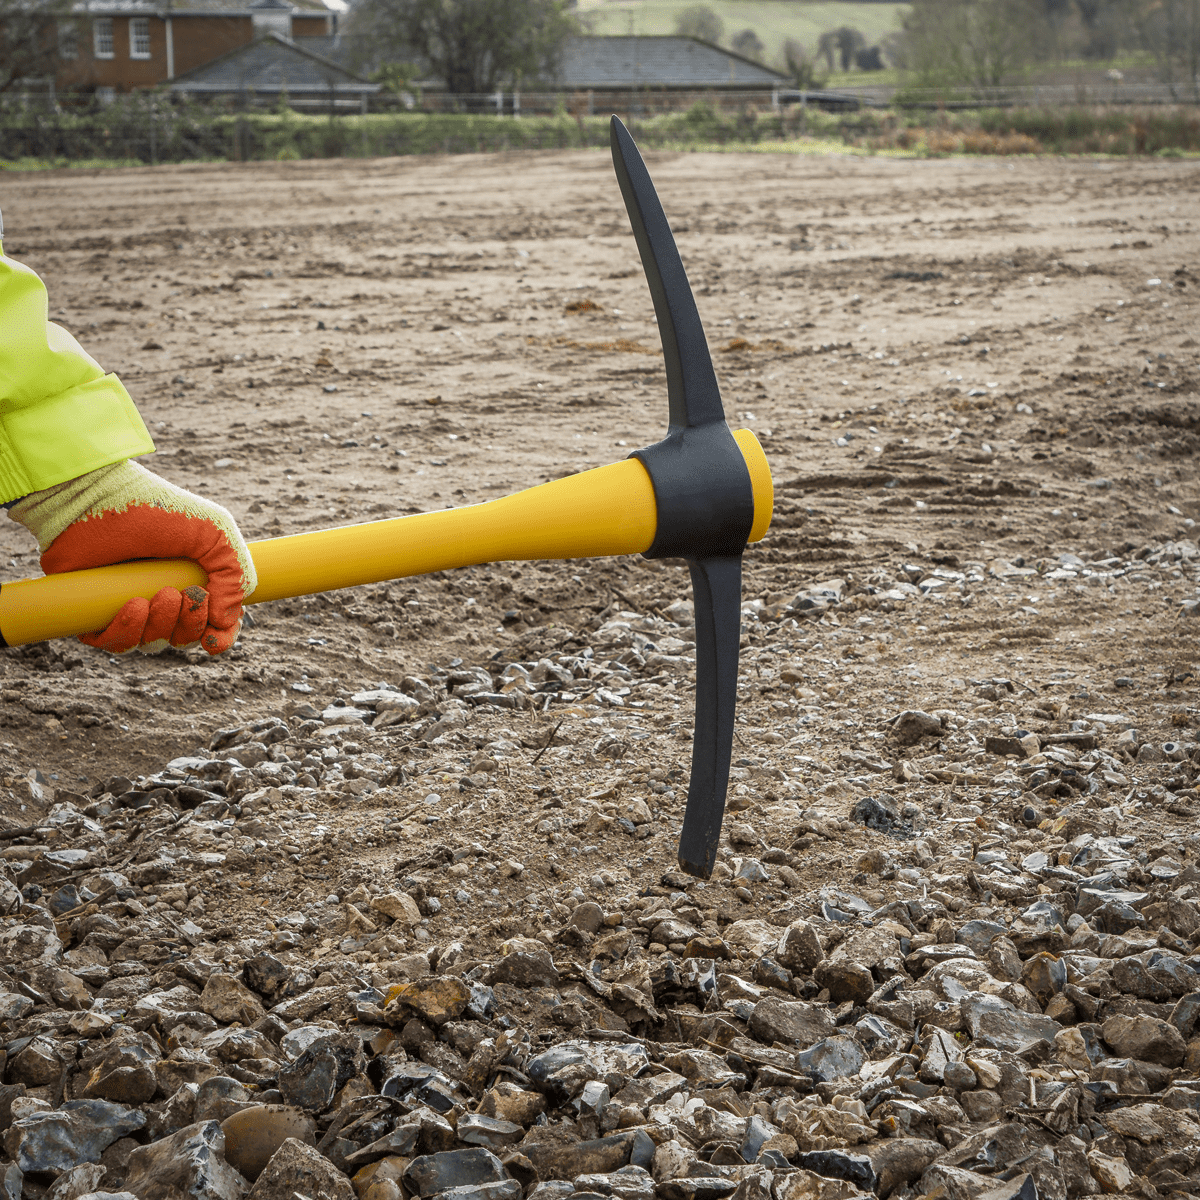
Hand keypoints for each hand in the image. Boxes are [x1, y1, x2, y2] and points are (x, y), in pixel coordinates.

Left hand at [9, 461, 256, 654]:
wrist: (97, 498)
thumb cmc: (158, 509)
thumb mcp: (216, 533)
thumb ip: (236, 576)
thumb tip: (226, 620)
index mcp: (194, 579)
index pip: (213, 622)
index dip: (220, 636)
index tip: (215, 640)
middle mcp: (161, 595)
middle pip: (183, 637)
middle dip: (188, 624)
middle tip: (181, 593)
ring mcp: (127, 603)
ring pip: (150, 642)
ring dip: (160, 627)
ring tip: (158, 595)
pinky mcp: (94, 609)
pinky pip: (113, 643)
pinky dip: (126, 633)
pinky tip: (133, 606)